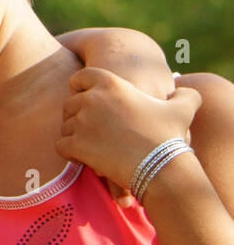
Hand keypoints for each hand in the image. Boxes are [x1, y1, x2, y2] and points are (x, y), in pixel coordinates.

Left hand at [56, 67, 201, 201]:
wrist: (161, 167)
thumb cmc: (169, 136)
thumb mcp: (182, 108)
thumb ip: (183, 94)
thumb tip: (183, 92)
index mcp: (111, 83)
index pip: (80, 77)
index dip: (79, 87)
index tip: (85, 97)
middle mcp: (92, 99)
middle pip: (69, 104)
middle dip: (77, 116)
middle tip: (93, 130)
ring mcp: (81, 122)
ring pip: (66, 126)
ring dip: (75, 136)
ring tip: (95, 146)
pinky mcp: (75, 144)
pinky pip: (61, 146)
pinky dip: (70, 153)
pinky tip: (86, 158)